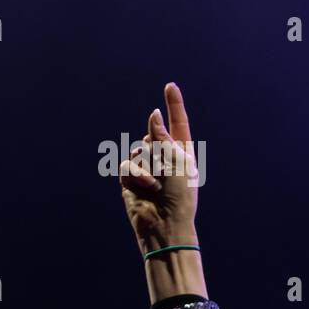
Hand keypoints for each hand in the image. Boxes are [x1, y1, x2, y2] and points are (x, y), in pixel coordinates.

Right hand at [119, 82, 199, 255]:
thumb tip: (153, 115)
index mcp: (182, 152)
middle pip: (153, 135)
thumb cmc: (179, 194)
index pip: (177, 123)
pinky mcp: (130, 177)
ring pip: (138, 149)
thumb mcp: (176, 160)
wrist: (165, 223)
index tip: (170, 85)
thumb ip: (163, 135)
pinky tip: (145, 188)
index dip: (174, 104)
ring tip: (156, 185)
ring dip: (147, 166)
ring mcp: (147, 166)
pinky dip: (135, 175)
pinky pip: (126, 164)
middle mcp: (164, 156)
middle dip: (158, 150)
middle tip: (166, 174)